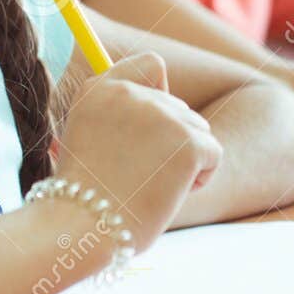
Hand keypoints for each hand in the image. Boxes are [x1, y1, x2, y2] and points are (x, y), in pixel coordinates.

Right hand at [53, 53, 222, 250]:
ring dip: (185, 159)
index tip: (153, 122)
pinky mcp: (187, 141)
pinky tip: (169, 194)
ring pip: (198, 129)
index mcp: (99, 90)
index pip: (150, 65)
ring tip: (152, 186)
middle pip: (179, 107)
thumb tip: (165, 119)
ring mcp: (161, 114)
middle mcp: (131, 93)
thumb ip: (120, 119)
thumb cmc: (83, 199)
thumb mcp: (87, 141)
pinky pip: (213, 154)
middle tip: (141, 175)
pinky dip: (200, 178)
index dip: (160, 90)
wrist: (81, 228)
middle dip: (171, 140)